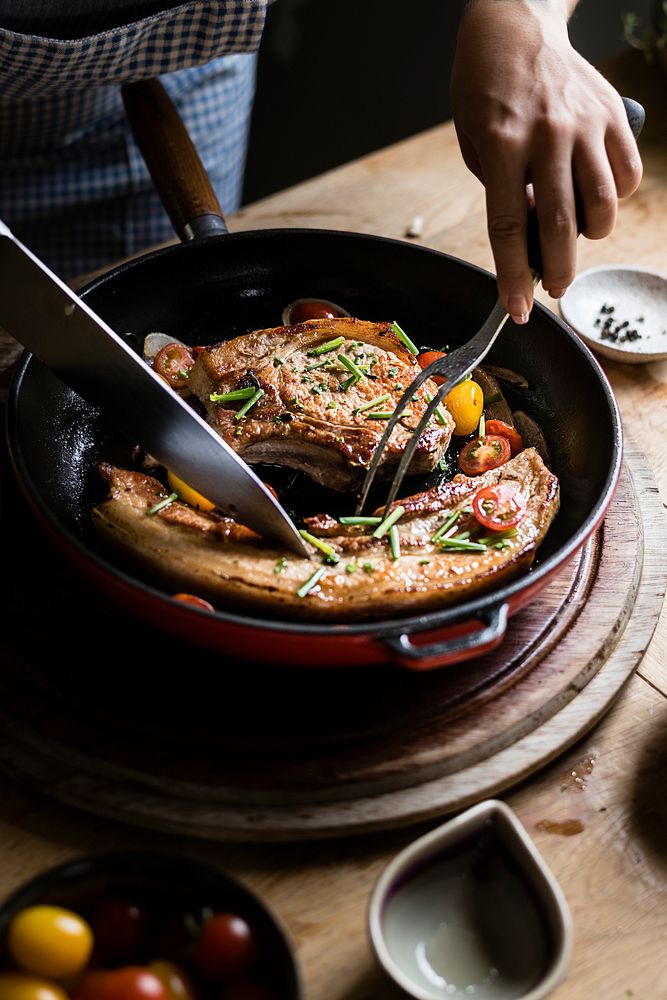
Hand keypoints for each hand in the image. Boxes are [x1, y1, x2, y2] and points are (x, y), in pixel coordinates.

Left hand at [451, 0, 642, 322]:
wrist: (515, 23)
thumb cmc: (486, 89)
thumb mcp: (474, 141)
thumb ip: (502, 188)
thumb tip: (532, 235)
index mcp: (502, 144)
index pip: (509, 227)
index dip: (513, 276)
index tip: (516, 309)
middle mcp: (547, 134)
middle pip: (560, 224)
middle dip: (558, 271)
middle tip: (554, 289)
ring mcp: (585, 123)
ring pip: (601, 204)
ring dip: (589, 237)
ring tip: (574, 238)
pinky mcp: (612, 114)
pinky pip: (625, 175)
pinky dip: (614, 200)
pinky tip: (594, 199)